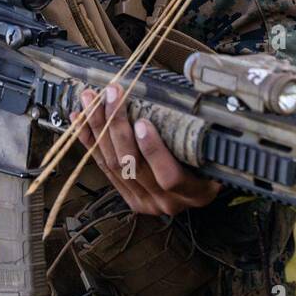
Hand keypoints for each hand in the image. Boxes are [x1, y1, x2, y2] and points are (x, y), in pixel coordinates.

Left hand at [75, 84, 220, 216]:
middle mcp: (167, 202)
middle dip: (117, 126)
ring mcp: (145, 201)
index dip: (154, 150)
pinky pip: (104, 168)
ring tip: (91, 101)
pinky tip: (80, 121)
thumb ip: (200, 131)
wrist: (203, 187)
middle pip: (133, 165)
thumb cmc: (212, 161)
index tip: (143, 122)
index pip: (170, 176)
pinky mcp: (128, 197)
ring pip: (114, 165)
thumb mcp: (216, 152)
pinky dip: (90, 142)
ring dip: (99, 129)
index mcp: (195, 192)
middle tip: (112, 94)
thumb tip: (187, 93)